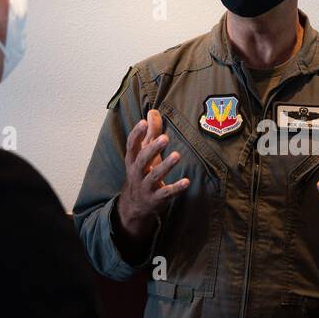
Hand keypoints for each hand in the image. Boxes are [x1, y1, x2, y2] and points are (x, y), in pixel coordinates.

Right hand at [116, 109, 188, 244]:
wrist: (135, 205)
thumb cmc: (143, 172)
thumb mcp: (144, 154)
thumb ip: (150, 133)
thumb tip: (153, 111)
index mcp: (132, 160)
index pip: (132, 145)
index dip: (136, 134)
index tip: (143, 122)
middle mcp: (137, 173)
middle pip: (142, 160)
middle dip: (152, 149)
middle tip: (164, 138)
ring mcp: (146, 187)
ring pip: (154, 176)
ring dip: (165, 166)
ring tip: (177, 155)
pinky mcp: (156, 199)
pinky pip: (166, 193)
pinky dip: (176, 188)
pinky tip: (186, 182)